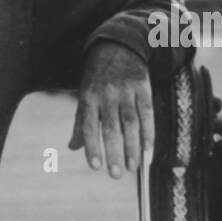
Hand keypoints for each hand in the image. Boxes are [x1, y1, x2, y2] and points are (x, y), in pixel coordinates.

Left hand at [68, 42, 152, 178]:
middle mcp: (107, 94)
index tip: (95, 167)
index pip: (89, 125)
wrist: (118, 45)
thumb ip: (80, 122)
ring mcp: (126, 91)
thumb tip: (72, 148)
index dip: (92, 146)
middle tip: (115, 175)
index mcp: (89, 97)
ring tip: (133, 168)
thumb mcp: (85, 95)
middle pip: (111, 127)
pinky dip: (149, 133)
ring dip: (132, 147)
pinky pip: (147, 113)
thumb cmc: (98, 78)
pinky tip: (148, 150)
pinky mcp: (143, 87)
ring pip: (130, 123)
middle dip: (114, 152)